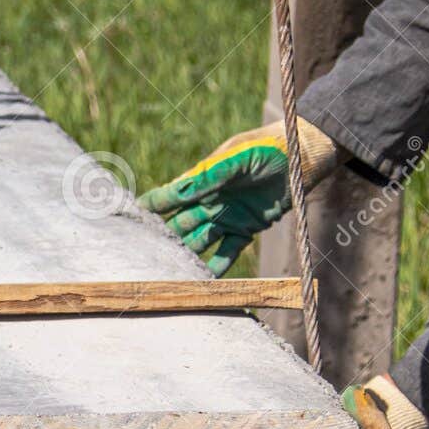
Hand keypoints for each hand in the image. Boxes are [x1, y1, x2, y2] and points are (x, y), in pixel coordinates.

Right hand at [138, 118, 337, 275]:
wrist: (300, 157)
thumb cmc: (264, 149)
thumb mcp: (235, 159)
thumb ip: (208, 176)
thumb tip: (176, 190)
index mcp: (199, 181)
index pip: (168, 197)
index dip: (149, 207)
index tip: (127, 218)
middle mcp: (207, 202)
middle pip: (178, 223)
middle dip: (161, 238)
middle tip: (142, 255)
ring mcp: (225, 217)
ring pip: (198, 240)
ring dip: (185, 254)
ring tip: (169, 272)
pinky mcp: (245, 229)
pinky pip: (226, 252)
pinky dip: (215, 266)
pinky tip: (202, 279)